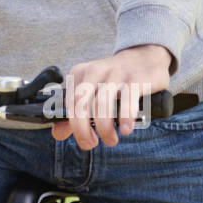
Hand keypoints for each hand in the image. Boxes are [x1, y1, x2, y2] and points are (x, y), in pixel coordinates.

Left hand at [51, 44, 172, 148]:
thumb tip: (58, 134)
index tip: (84, 141)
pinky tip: (126, 130)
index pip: (69, 102)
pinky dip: (125, 117)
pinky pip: (127, 99)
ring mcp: (115, 73)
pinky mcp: (135, 78)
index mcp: (79, 73)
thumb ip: (74, 112)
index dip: (73, 126)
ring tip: (111, 140)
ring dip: (105, 128)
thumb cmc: (114, 81)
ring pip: (102, 103)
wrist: (144, 58)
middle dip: (83, 129)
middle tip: (92, 144)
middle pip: (81, 103)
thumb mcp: (91, 92)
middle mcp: (94, 70)